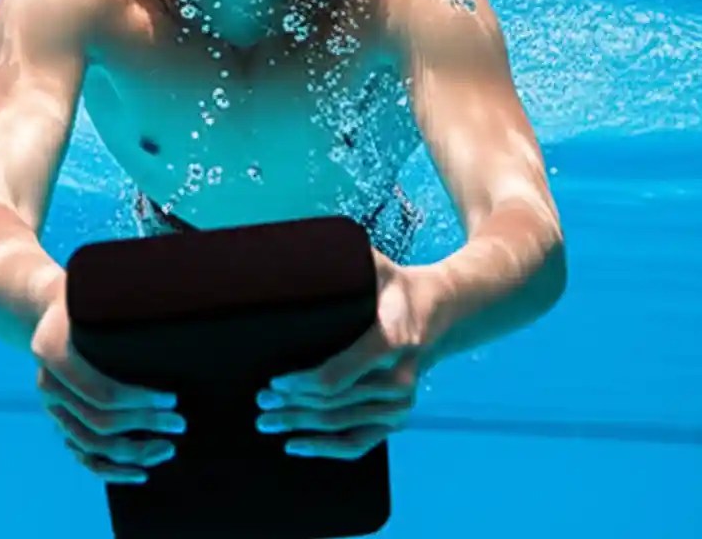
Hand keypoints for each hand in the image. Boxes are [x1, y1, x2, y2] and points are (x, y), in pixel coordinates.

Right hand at [31, 275, 186, 483]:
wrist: (50, 307)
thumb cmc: (86, 296)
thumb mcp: (98, 290)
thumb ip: (127, 301)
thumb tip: (176, 303)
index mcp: (53, 351)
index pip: (101, 390)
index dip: (140, 400)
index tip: (172, 397)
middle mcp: (49, 384)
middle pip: (98, 421)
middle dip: (145, 425)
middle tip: (180, 422)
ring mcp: (53, 406)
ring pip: (89, 444)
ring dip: (132, 452)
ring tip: (168, 448)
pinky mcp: (62, 419)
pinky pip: (82, 455)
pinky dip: (110, 469)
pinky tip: (140, 472)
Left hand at [255, 250, 446, 459]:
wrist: (441, 311)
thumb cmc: (396, 285)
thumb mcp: (375, 266)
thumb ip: (343, 260)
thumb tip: (292, 252)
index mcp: (391, 341)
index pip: (336, 376)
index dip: (300, 384)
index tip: (273, 380)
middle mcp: (400, 378)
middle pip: (333, 405)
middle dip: (291, 406)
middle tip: (260, 402)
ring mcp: (401, 403)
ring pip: (340, 425)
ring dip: (300, 426)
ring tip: (266, 420)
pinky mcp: (398, 418)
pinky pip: (359, 443)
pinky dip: (326, 450)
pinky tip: (295, 446)